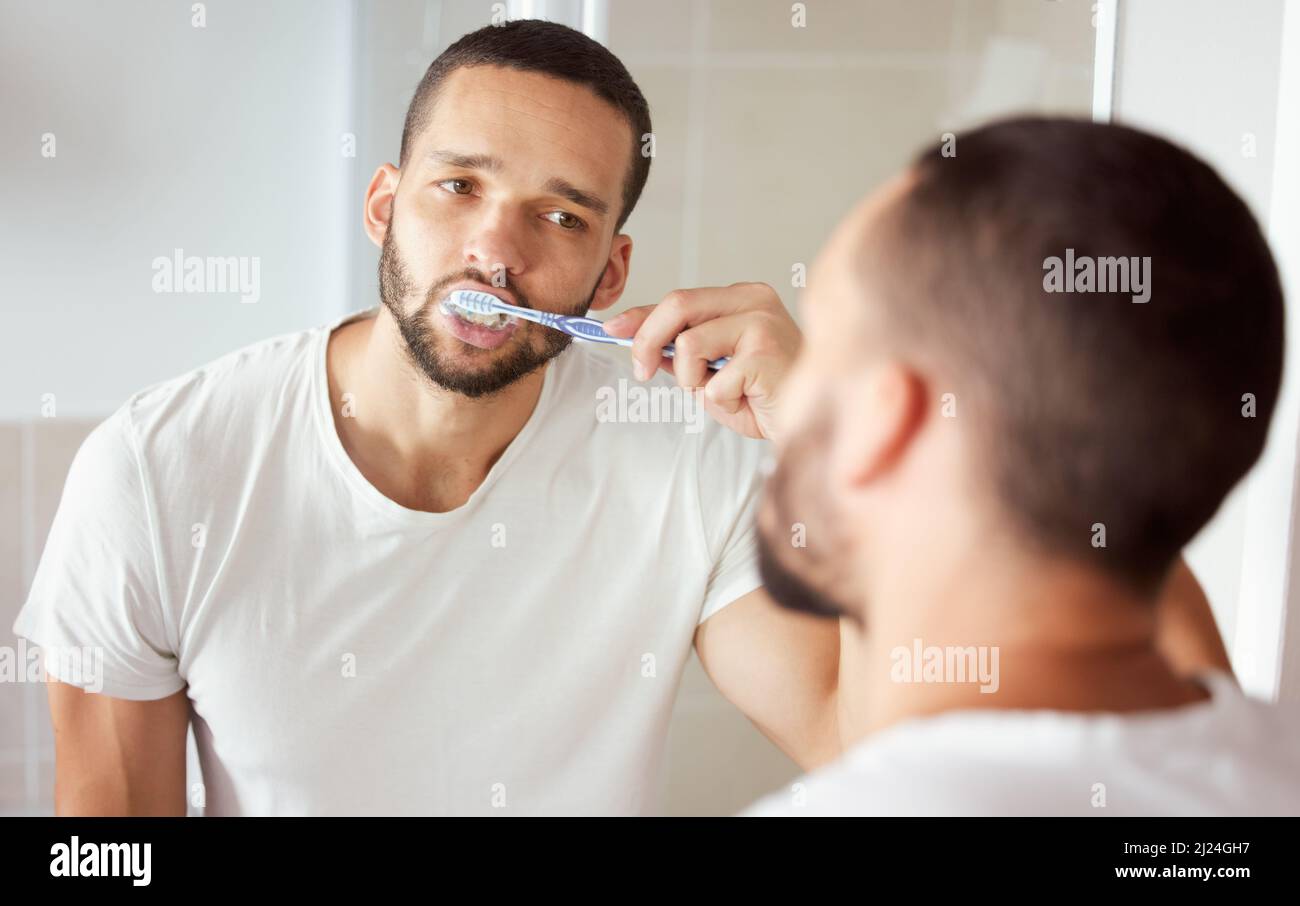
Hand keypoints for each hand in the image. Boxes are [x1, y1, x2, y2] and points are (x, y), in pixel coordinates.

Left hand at [602, 282, 800, 440]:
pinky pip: (712, 382)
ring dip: (692, 380)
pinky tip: (746, 401)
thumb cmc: (768, 397)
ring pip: (688, 344)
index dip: (640, 315)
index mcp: (742, 298)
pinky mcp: (766, 353)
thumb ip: (684, 354)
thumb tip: (641, 345)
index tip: (610, 329)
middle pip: (677, 304)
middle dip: (646, 340)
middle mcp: (754, 301)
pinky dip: (720, 401)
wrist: (811, 422)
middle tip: (644, 372)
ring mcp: (762, 323)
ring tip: (722, 392)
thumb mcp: (714, 372)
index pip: (679, 299)